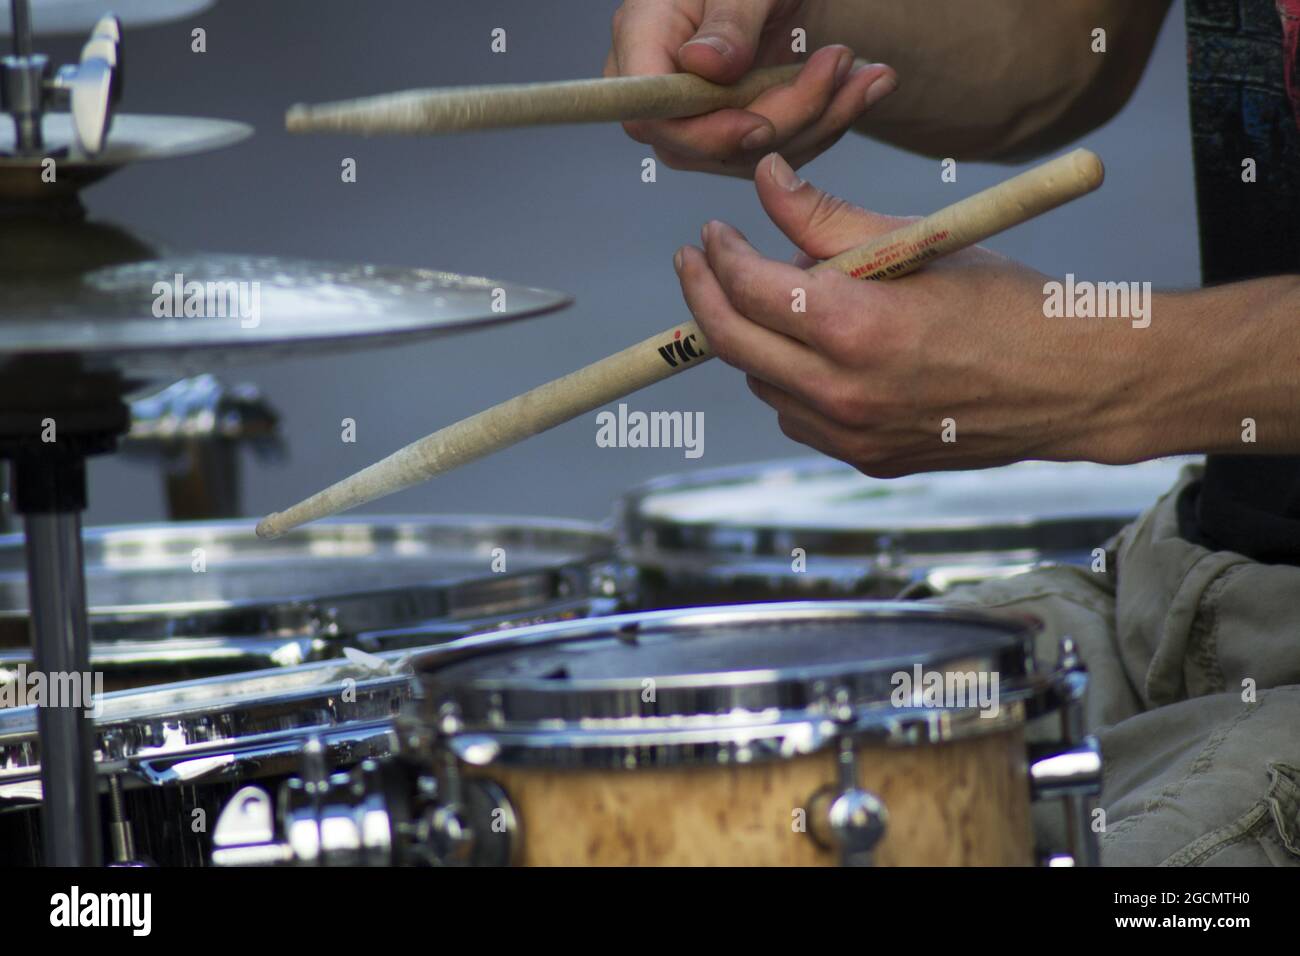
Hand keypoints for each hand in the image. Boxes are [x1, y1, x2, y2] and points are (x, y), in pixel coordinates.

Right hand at [604, 0, 895, 176]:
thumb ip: (728, 20)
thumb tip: (702, 64)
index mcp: (643, 37)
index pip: (651, 115)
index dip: (702, 133)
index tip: (760, 125)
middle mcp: (660, 88)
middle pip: (708, 143)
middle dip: (787, 115)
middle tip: (842, 62)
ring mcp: (695, 117)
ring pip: (753, 153)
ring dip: (823, 118)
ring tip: (870, 73)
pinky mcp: (735, 130)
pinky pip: (780, 147)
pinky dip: (830, 119)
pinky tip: (867, 85)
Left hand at [672, 153, 1159, 474]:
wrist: (1070, 386)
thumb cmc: (1006, 303)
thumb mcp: (919, 245)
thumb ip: (828, 218)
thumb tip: (767, 180)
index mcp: (858, 328)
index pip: (750, 289)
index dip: (719, 256)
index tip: (712, 234)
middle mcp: (844, 392)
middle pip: (734, 344)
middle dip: (705, 297)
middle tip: (697, 263)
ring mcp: (852, 435)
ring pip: (763, 384)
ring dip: (757, 340)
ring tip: (787, 302)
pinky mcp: (865, 459)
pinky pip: (798, 417)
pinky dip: (791, 380)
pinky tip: (820, 352)